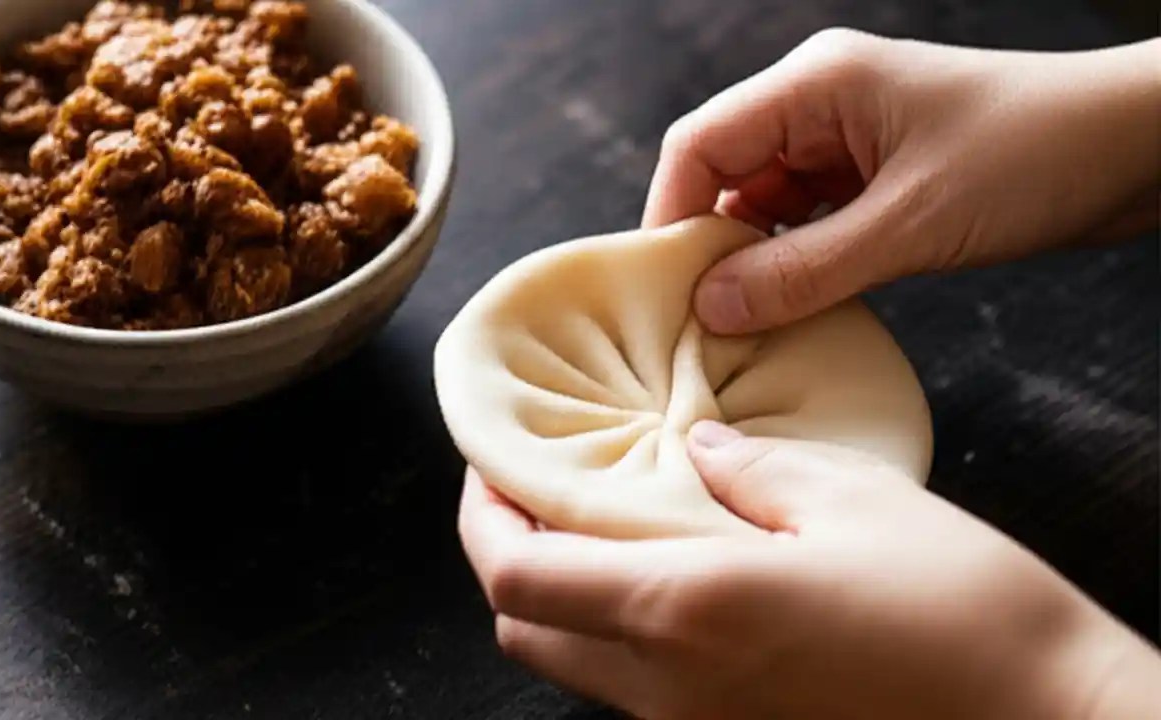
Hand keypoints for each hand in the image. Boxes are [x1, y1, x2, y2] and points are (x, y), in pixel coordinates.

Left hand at [458, 422, 1160, 719]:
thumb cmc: (963, 611)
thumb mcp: (855, 501)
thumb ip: (753, 469)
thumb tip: (702, 450)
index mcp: (686, 610)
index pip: (516, 579)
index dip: (482, 519)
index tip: (491, 467)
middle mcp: (670, 687)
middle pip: (524, 629)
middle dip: (509, 555)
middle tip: (538, 489)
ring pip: (574, 663)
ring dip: (560, 594)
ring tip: (598, 523)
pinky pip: (633, 689)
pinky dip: (617, 630)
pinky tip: (668, 578)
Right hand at [642, 30, 1160, 333]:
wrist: (1141, 145)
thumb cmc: (1040, 155)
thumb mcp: (912, 225)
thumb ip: (804, 271)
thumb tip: (712, 308)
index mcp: (815, 84)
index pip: (700, 144)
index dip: (669, 217)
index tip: (659, 291)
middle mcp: (819, 104)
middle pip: (724, 175)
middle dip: (708, 247)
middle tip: (698, 323)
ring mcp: (847, 139)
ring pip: (763, 204)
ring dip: (753, 262)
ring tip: (745, 326)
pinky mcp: (874, 175)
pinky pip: (807, 222)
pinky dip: (795, 264)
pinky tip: (795, 306)